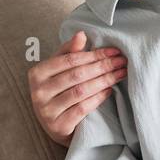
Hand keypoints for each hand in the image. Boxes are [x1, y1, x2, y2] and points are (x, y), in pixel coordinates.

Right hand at [27, 31, 125, 146]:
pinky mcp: (57, 126)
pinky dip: (98, 98)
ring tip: (121, 74)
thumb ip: (69, 52)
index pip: (69, 60)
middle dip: (103, 66)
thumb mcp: (60, 70)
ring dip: (105, 81)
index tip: (114, 51)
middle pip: (77, 75)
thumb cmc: (59, 91)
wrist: (55, 124)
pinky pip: (82, 108)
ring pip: (81, 91)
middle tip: (122, 62)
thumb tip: (81, 34)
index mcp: (37, 73)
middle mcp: (38, 91)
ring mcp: (46, 110)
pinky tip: (110, 90)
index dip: (94, 54)